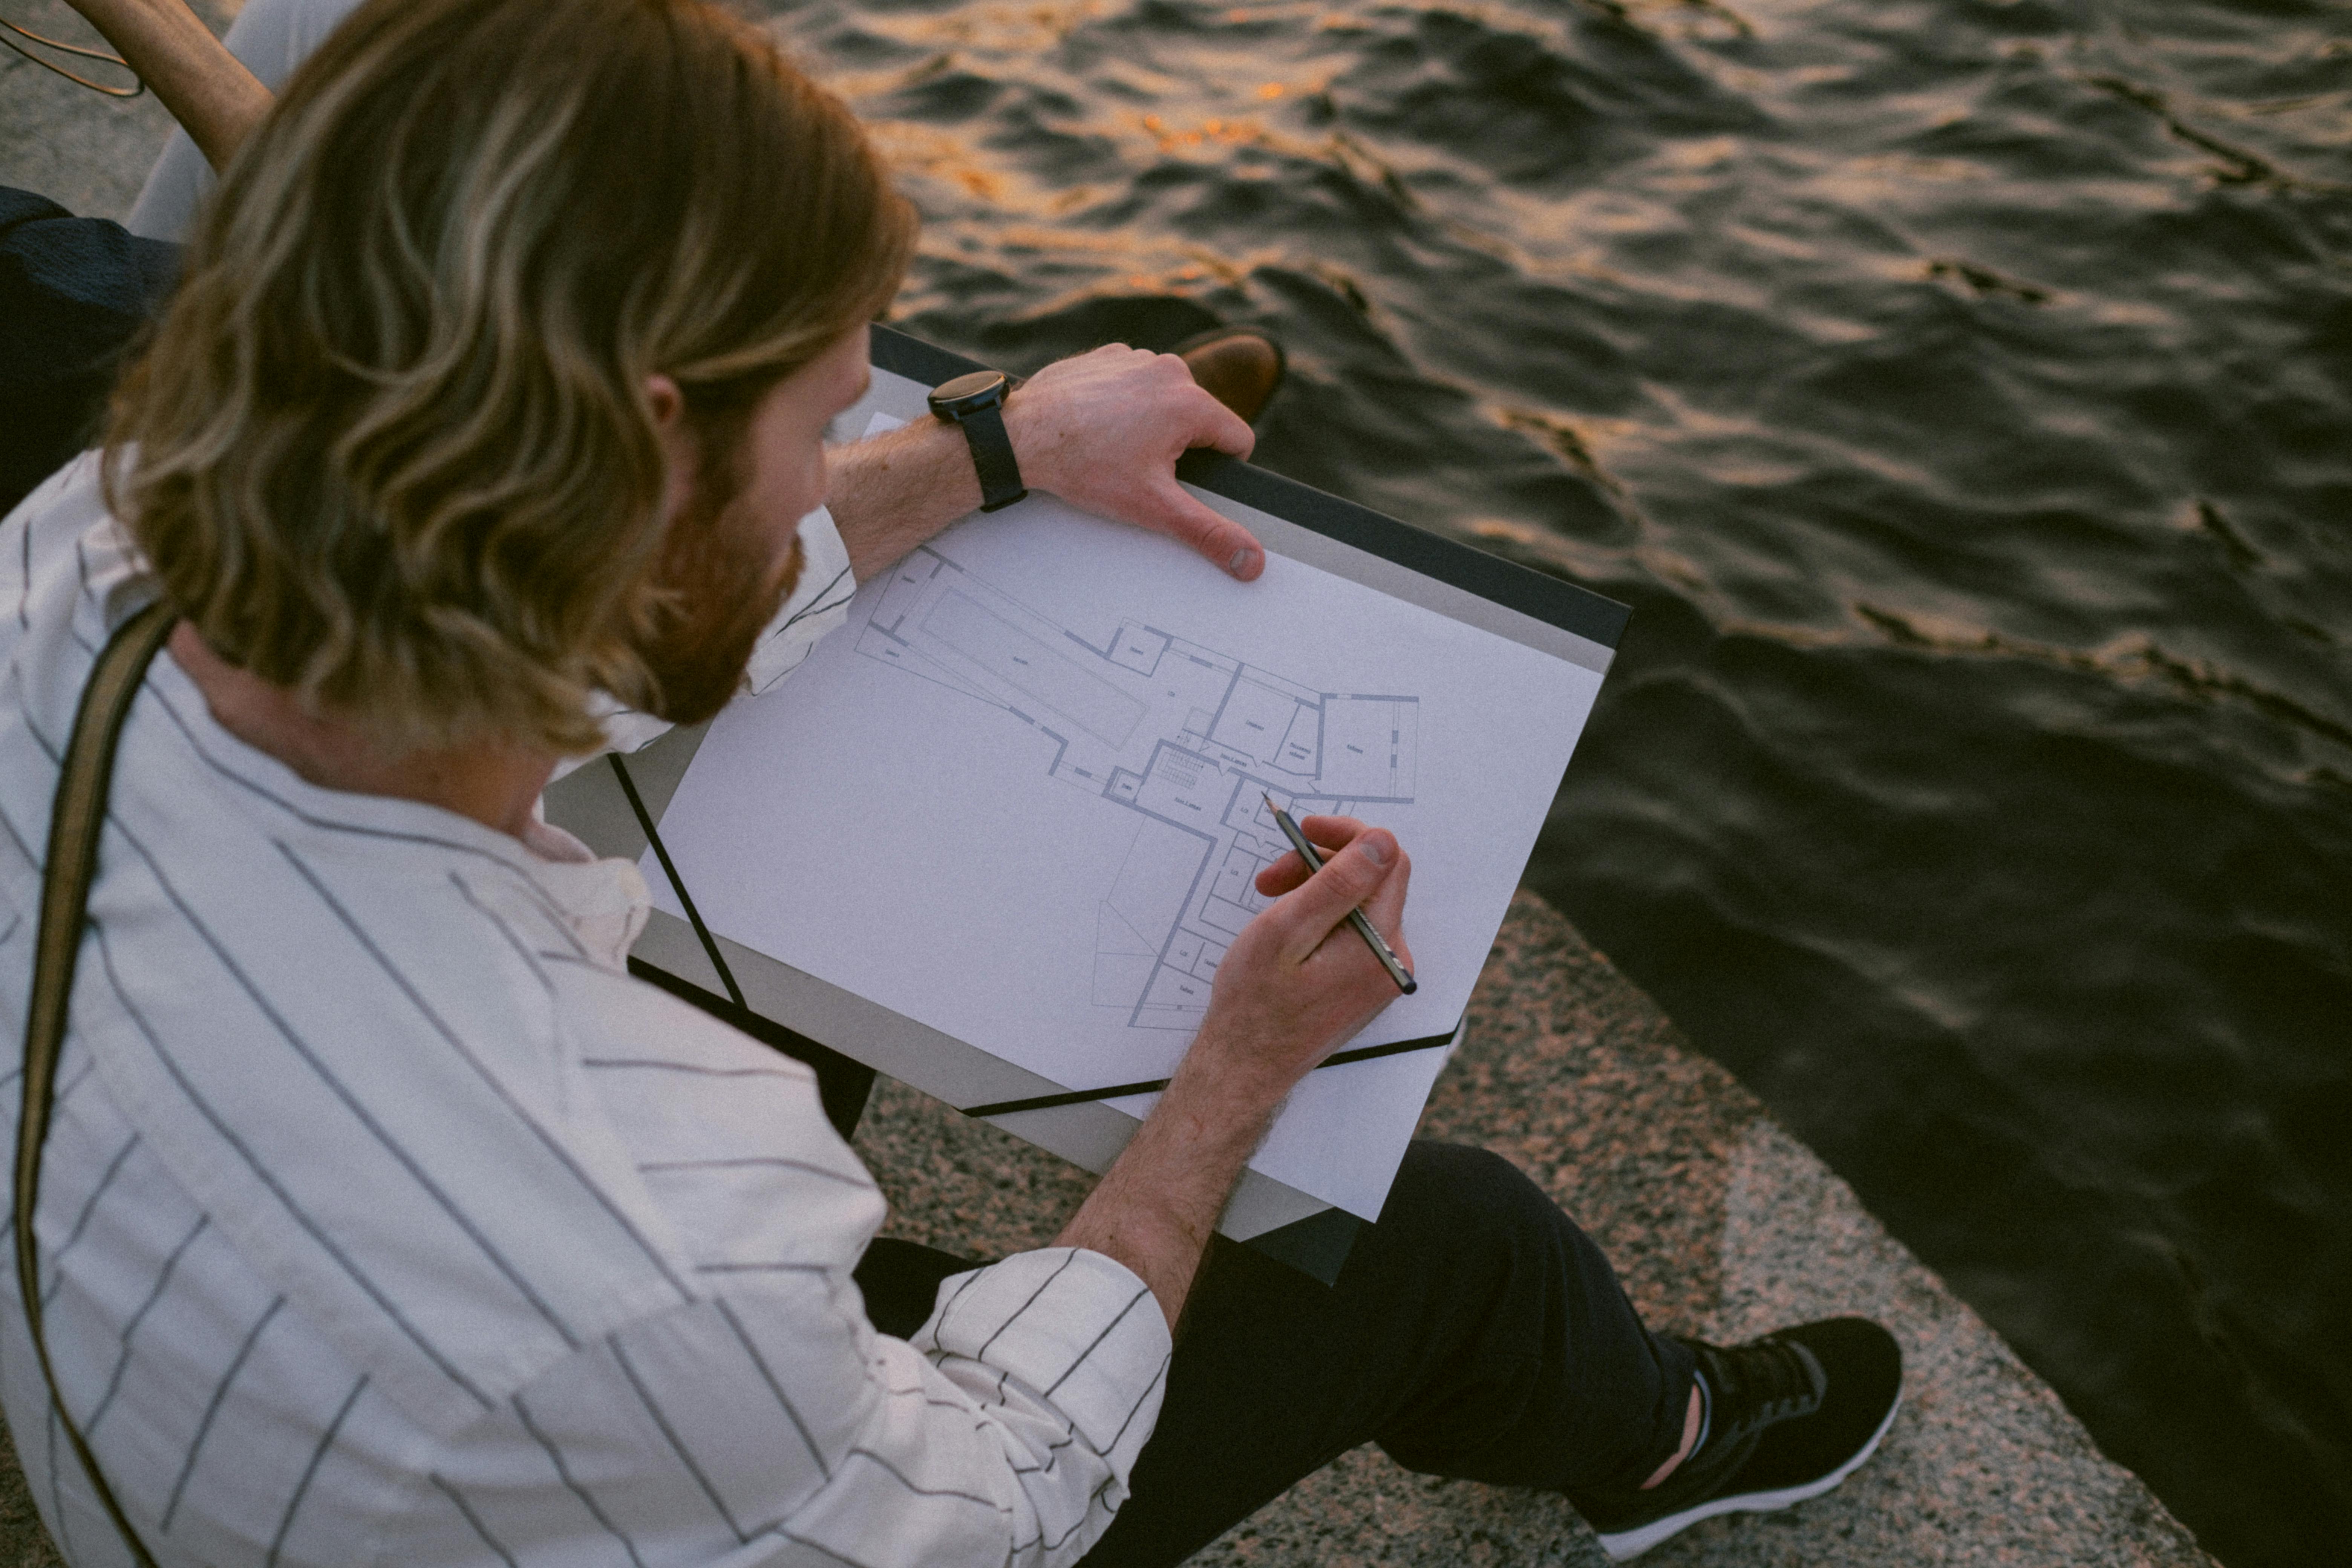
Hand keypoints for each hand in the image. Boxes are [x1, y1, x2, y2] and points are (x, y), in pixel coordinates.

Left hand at [1005, 345, 1265, 580]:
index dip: (1219, 469)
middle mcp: (1169, 370)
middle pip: (1199, 419)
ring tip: (1114, 448)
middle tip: (1137, 467)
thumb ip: (1208, 532)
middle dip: (1177, 447)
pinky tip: (1097, 426)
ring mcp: (1136, 357)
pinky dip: (1121, 404)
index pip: (1238, 439)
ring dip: (1150, 424)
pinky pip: (1133, 384)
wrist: (1021, 435)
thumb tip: (1251, 561)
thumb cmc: (1084, 466)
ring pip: (1165, 401)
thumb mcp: (1153, 507)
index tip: (1181, 479)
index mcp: (1191, 402)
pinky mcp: (1108, 356)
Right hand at [1184, 816, 1412, 1105]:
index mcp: (1378, 945)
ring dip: (1317, 889)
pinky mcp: (1368, 980)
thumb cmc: (1256, 1004)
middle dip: (1321, 864)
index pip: (1387, 860)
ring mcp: (1382, 971)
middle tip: (1272, 876)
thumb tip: (1380, 841)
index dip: (1347, 835)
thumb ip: (1339, 884)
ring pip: (1360, 902)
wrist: (1247, 1065)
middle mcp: (1392, 959)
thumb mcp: (1288, 931)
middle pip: (1373, 880)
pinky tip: (1289, 926)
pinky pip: (1354, 929)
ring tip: (1272, 900)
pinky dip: (1322, 916)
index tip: (1304, 830)